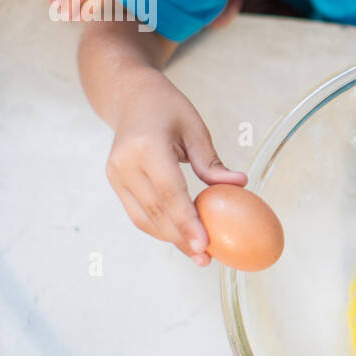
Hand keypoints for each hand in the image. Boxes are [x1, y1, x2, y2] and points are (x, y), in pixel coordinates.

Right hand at [105, 70, 246, 264]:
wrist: (130, 98)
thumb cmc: (168, 108)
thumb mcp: (195, 128)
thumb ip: (212, 161)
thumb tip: (240, 184)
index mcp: (146, 146)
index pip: (169, 192)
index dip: (187, 221)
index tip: (204, 244)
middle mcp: (125, 163)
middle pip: (156, 211)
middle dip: (181, 238)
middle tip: (206, 258)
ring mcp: (116, 174)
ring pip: (144, 218)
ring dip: (170, 239)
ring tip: (197, 253)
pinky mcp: (115, 182)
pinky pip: (138, 213)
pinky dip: (159, 228)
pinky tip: (181, 237)